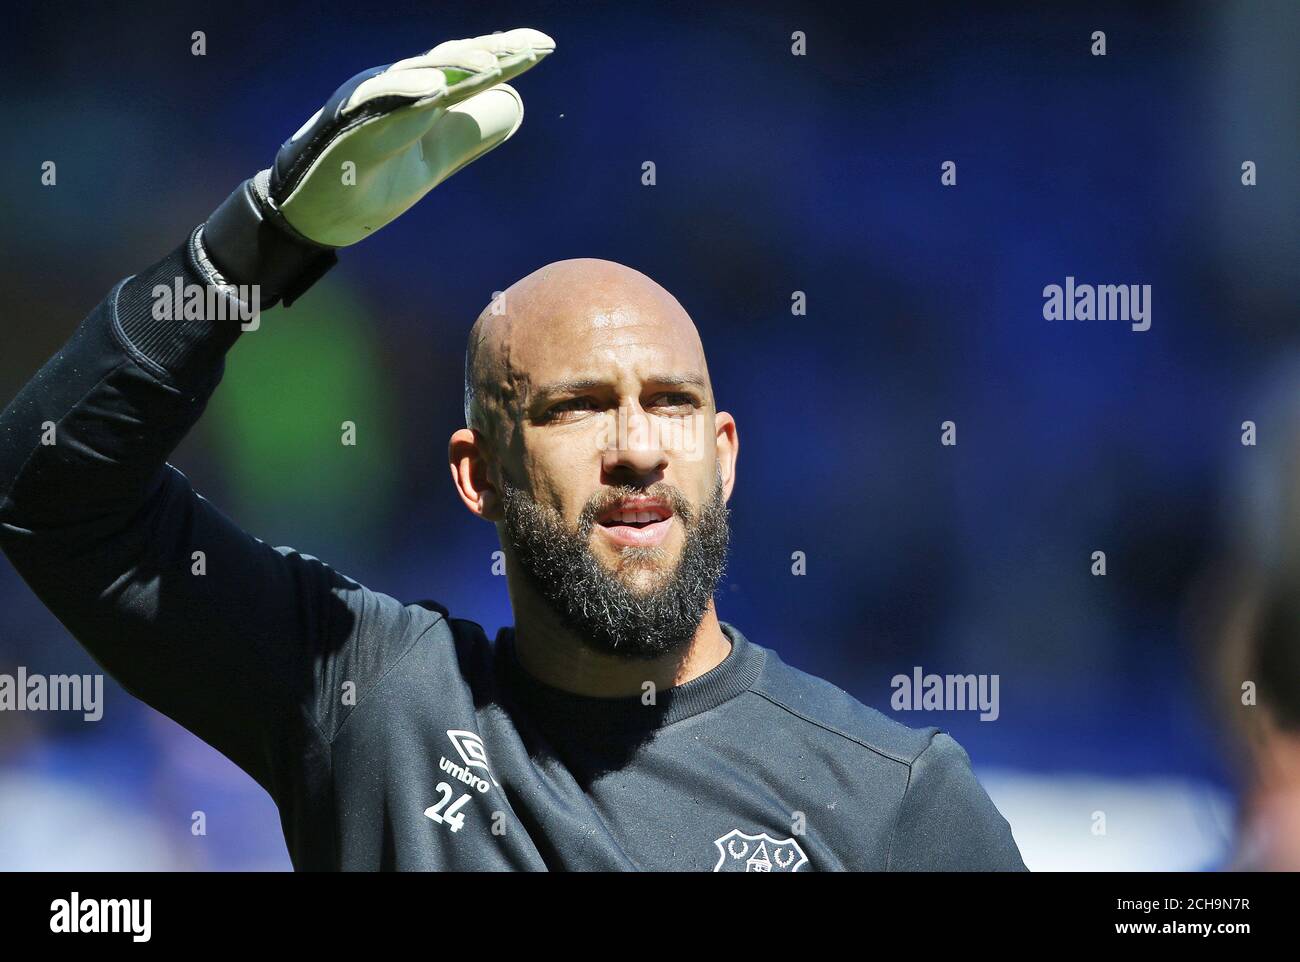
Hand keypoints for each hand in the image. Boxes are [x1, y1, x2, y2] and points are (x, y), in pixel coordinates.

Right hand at [200, 29, 554, 304]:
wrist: (321, 212)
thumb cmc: (372, 178)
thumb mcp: (436, 156)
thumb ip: (470, 131)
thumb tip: (514, 106)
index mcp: (420, 94)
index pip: (469, 70)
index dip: (505, 55)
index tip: (544, 46)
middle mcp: (398, 87)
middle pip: (451, 61)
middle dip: (493, 51)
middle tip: (535, 46)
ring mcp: (372, 101)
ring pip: (418, 72)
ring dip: (457, 65)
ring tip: (496, 63)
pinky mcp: (348, 122)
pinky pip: (377, 100)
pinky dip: (406, 91)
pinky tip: (437, 89)